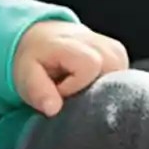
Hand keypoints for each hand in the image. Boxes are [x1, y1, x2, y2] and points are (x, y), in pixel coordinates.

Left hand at [12, 21, 128, 116]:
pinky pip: (122, 82)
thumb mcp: (25, 74)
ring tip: (80, 86)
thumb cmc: (35, 59)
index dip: (75, 86)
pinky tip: (90, 84)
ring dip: (99, 92)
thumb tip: (53, 109)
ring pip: (119, 84)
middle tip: (71, 90)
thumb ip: (37, 91)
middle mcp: (101, 44)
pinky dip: (106, 88)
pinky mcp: (121, 57)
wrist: (43, 38)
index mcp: (75, 43)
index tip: (59, 88)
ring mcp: (115, 50)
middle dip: (91, 94)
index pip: (90, 66)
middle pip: (111, 80)